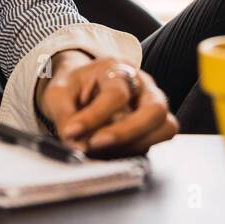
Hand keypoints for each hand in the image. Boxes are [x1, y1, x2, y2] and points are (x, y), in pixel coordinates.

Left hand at [37, 54, 177, 157]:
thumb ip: (65, 116)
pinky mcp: (155, 126)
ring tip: (104, 152)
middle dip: (126, 133)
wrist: (82, 88)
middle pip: (155, 109)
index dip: (94, 116)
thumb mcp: (59, 94)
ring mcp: (153, 105)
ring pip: (165, 127)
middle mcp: (143, 85)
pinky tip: (114, 154)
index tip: (72, 132)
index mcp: (117, 69)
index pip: (117, 94)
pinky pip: (159, 142)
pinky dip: (138, 151)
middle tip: (96, 145)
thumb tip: (76, 144)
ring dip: (135, 145)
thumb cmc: (74, 89)